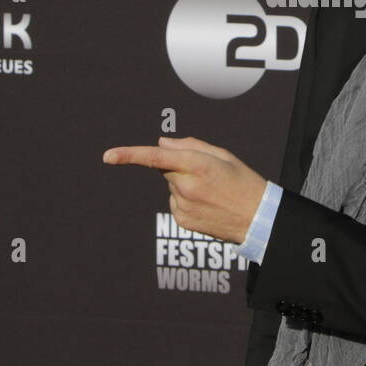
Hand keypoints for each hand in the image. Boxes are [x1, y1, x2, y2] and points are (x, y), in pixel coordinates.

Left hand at [102, 136, 266, 243]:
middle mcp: (187, 186)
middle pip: (165, 168)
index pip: (156, 157)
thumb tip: (162, 145)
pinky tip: (206, 204)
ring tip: (211, 191)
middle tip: (207, 173)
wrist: (257, 218)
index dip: (130, 155)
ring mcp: (183, 206)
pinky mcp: (182, 220)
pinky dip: (185, 199)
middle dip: (178, 165)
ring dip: (184, 183)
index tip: (108, 156)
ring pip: (170, 185)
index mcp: (198, 165)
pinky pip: (174, 201)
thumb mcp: (222, 156)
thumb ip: (190, 146)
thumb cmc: (243, 182)